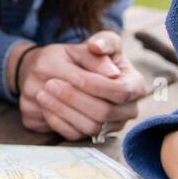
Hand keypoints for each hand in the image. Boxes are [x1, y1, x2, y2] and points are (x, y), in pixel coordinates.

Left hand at [16, 31, 147, 139]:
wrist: (64, 75)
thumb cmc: (83, 58)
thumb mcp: (92, 45)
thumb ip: (100, 42)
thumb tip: (98, 47)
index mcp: (134, 85)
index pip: (120, 91)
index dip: (94, 85)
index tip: (72, 76)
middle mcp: (128, 110)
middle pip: (104, 112)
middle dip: (74, 98)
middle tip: (50, 84)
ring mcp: (111, 126)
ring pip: (90, 126)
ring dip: (63, 110)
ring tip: (42, 93)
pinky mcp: (92, 136)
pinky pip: (75, 135)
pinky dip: (57, 121)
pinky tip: (45, 105)